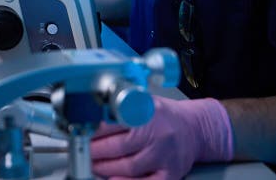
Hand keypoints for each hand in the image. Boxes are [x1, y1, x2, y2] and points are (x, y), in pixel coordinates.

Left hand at [91, 96, 233, 179]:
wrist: (195, 129)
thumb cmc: (164, 116)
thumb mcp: (142, 102)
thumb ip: (120, 108)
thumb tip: (89, 116)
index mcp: (147, 113)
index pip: (113, 122)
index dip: (92, 130)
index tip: (81, 132)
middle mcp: (158, 134)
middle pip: (117, 147)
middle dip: (94, 151)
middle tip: (82, 150)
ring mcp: (164, 156)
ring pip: (128, 167)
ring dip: (105, 168)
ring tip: (93, 163)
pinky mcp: (170, 174)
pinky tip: (112, 179)